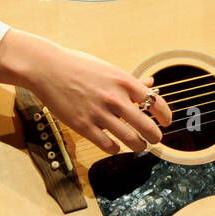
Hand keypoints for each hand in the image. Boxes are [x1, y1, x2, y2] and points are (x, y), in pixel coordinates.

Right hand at [0, 30, 171, 154]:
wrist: (48, 68)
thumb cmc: (79, 67)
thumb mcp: (109, 70)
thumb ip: (131, 81)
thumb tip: (151, 84)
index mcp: (124, 82)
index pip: (156, 103)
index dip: (165, 116)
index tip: (166, 122)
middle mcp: (115, 98)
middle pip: (146, 126)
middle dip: (154, 137)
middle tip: (155, 140)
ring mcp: (99, 113)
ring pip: (129, 140)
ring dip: (139, 146)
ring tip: (140, 146)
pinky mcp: (83, 125)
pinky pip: (107, 145)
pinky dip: (115, 149)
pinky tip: (115, 146)